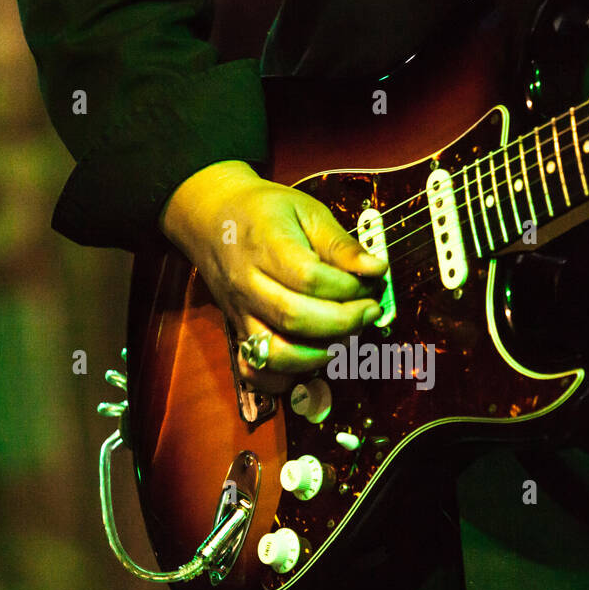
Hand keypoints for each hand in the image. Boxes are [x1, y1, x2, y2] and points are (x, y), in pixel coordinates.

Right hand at [160, 160, 386, 391]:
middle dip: (344, 322)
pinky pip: (255, 371)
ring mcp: (240, 313)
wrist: (213, 218)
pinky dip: (284, 378)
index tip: (373, 281)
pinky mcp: (237, 332)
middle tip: (370, 311)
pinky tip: (310, 362)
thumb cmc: (265, 212)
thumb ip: (340, 243)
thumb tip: (376, 268)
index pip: (310, 278)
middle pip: (295, 317)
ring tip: (346, 339)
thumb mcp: (307, 211)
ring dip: (320, 355)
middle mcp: (247, 283)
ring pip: (277, 352)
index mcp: (265, 245)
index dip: (349, 287)